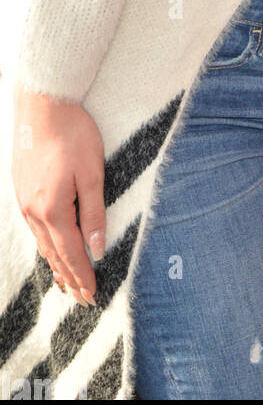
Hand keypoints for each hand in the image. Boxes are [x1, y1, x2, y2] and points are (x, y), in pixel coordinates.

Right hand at [12, 86, 105, 306]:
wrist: (43, 105)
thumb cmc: (74, 135)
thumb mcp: (93, 173)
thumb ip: (94, 213)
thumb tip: (97, 248)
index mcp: (53, 210)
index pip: (72, 253)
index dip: (84, 276)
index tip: (94, 295)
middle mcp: (34, 211)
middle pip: (55, 254)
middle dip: (70, 278)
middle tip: (83, 298)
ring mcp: (24, 202)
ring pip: (42, 243)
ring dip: (56, 264)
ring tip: (68, 282)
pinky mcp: (22, 190)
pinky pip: (35, 228)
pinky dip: (46, 245)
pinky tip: (51, 247)